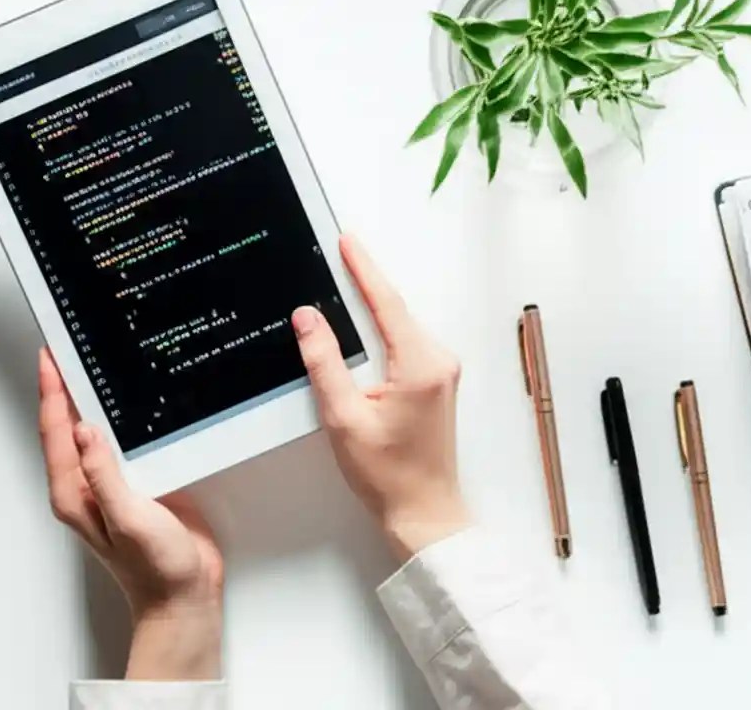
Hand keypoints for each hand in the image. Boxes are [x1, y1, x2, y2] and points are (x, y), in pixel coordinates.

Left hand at [38, 349, 223, 680]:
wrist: (185, 594)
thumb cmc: (154, 569)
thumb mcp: (127, 518)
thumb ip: (104, 475)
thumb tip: (84, 431)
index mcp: (74, 493)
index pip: (56, 431)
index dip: (52, 390)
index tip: (52, 356)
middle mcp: (88, 487)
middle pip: (69, 426)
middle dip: (65, 388)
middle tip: (68, 349)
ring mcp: (114, 486)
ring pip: (97, 433)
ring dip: (95, 401)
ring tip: (96, 366)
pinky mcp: (141, 486)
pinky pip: (127, 445)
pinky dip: (127, 421)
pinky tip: (137, 406)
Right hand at [292, 236, 469, 561]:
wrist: (424, 510)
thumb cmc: (389, 474)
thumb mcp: (343, 417)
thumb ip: (324, 362)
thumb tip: (309, 318)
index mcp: (420, 365)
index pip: (386, 303)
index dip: (364, 269)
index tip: (347, 241)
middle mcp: (439, 361)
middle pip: (394, 310)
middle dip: (364, 283)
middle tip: (335, 254)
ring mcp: (442, 372)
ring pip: (399, 327)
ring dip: (371, 309)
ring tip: (339, 281)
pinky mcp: (437, 382)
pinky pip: (405, 344)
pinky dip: (381, 331)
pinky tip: (358, 327)